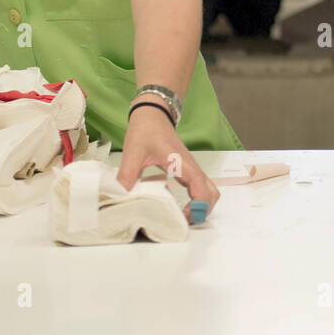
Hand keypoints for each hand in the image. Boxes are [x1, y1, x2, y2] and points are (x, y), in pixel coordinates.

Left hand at [117, 104, 220, 222]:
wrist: (153, 114)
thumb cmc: (146, 130)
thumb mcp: (134, 151)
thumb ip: (127, 174)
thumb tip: (121, 196)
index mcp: (182, 164)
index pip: (201, 188)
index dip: (197, 206)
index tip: (183, 216)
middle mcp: (191, 168)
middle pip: (212, 193)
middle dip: (203, 210)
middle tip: (184, 220)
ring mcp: (191, 169)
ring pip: (209, 191)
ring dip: (202, 206)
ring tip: (183, 216)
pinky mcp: (186, 170)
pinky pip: (200, 188)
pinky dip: (196, 200)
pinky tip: (179, 205)